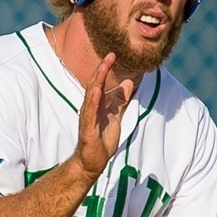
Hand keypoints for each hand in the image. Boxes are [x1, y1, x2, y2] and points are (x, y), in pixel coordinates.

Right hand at [74, 52, 133, 177]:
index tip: (113, 55)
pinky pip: (90, 112)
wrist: (92, 162)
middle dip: (102, 69)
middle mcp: (90, 107)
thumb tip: (128, 83)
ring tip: (103, 67)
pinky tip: (97, 90)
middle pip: (96, 84)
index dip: (106, 68)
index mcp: (97, 104)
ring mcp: (88, 117)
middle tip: (110, 54)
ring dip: (98, 80)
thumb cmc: (102, 139)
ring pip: (92, 95)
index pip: (101, 82)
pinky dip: (93, 100)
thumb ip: (120, 101)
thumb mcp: (116, 116)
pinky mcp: (88, 129)